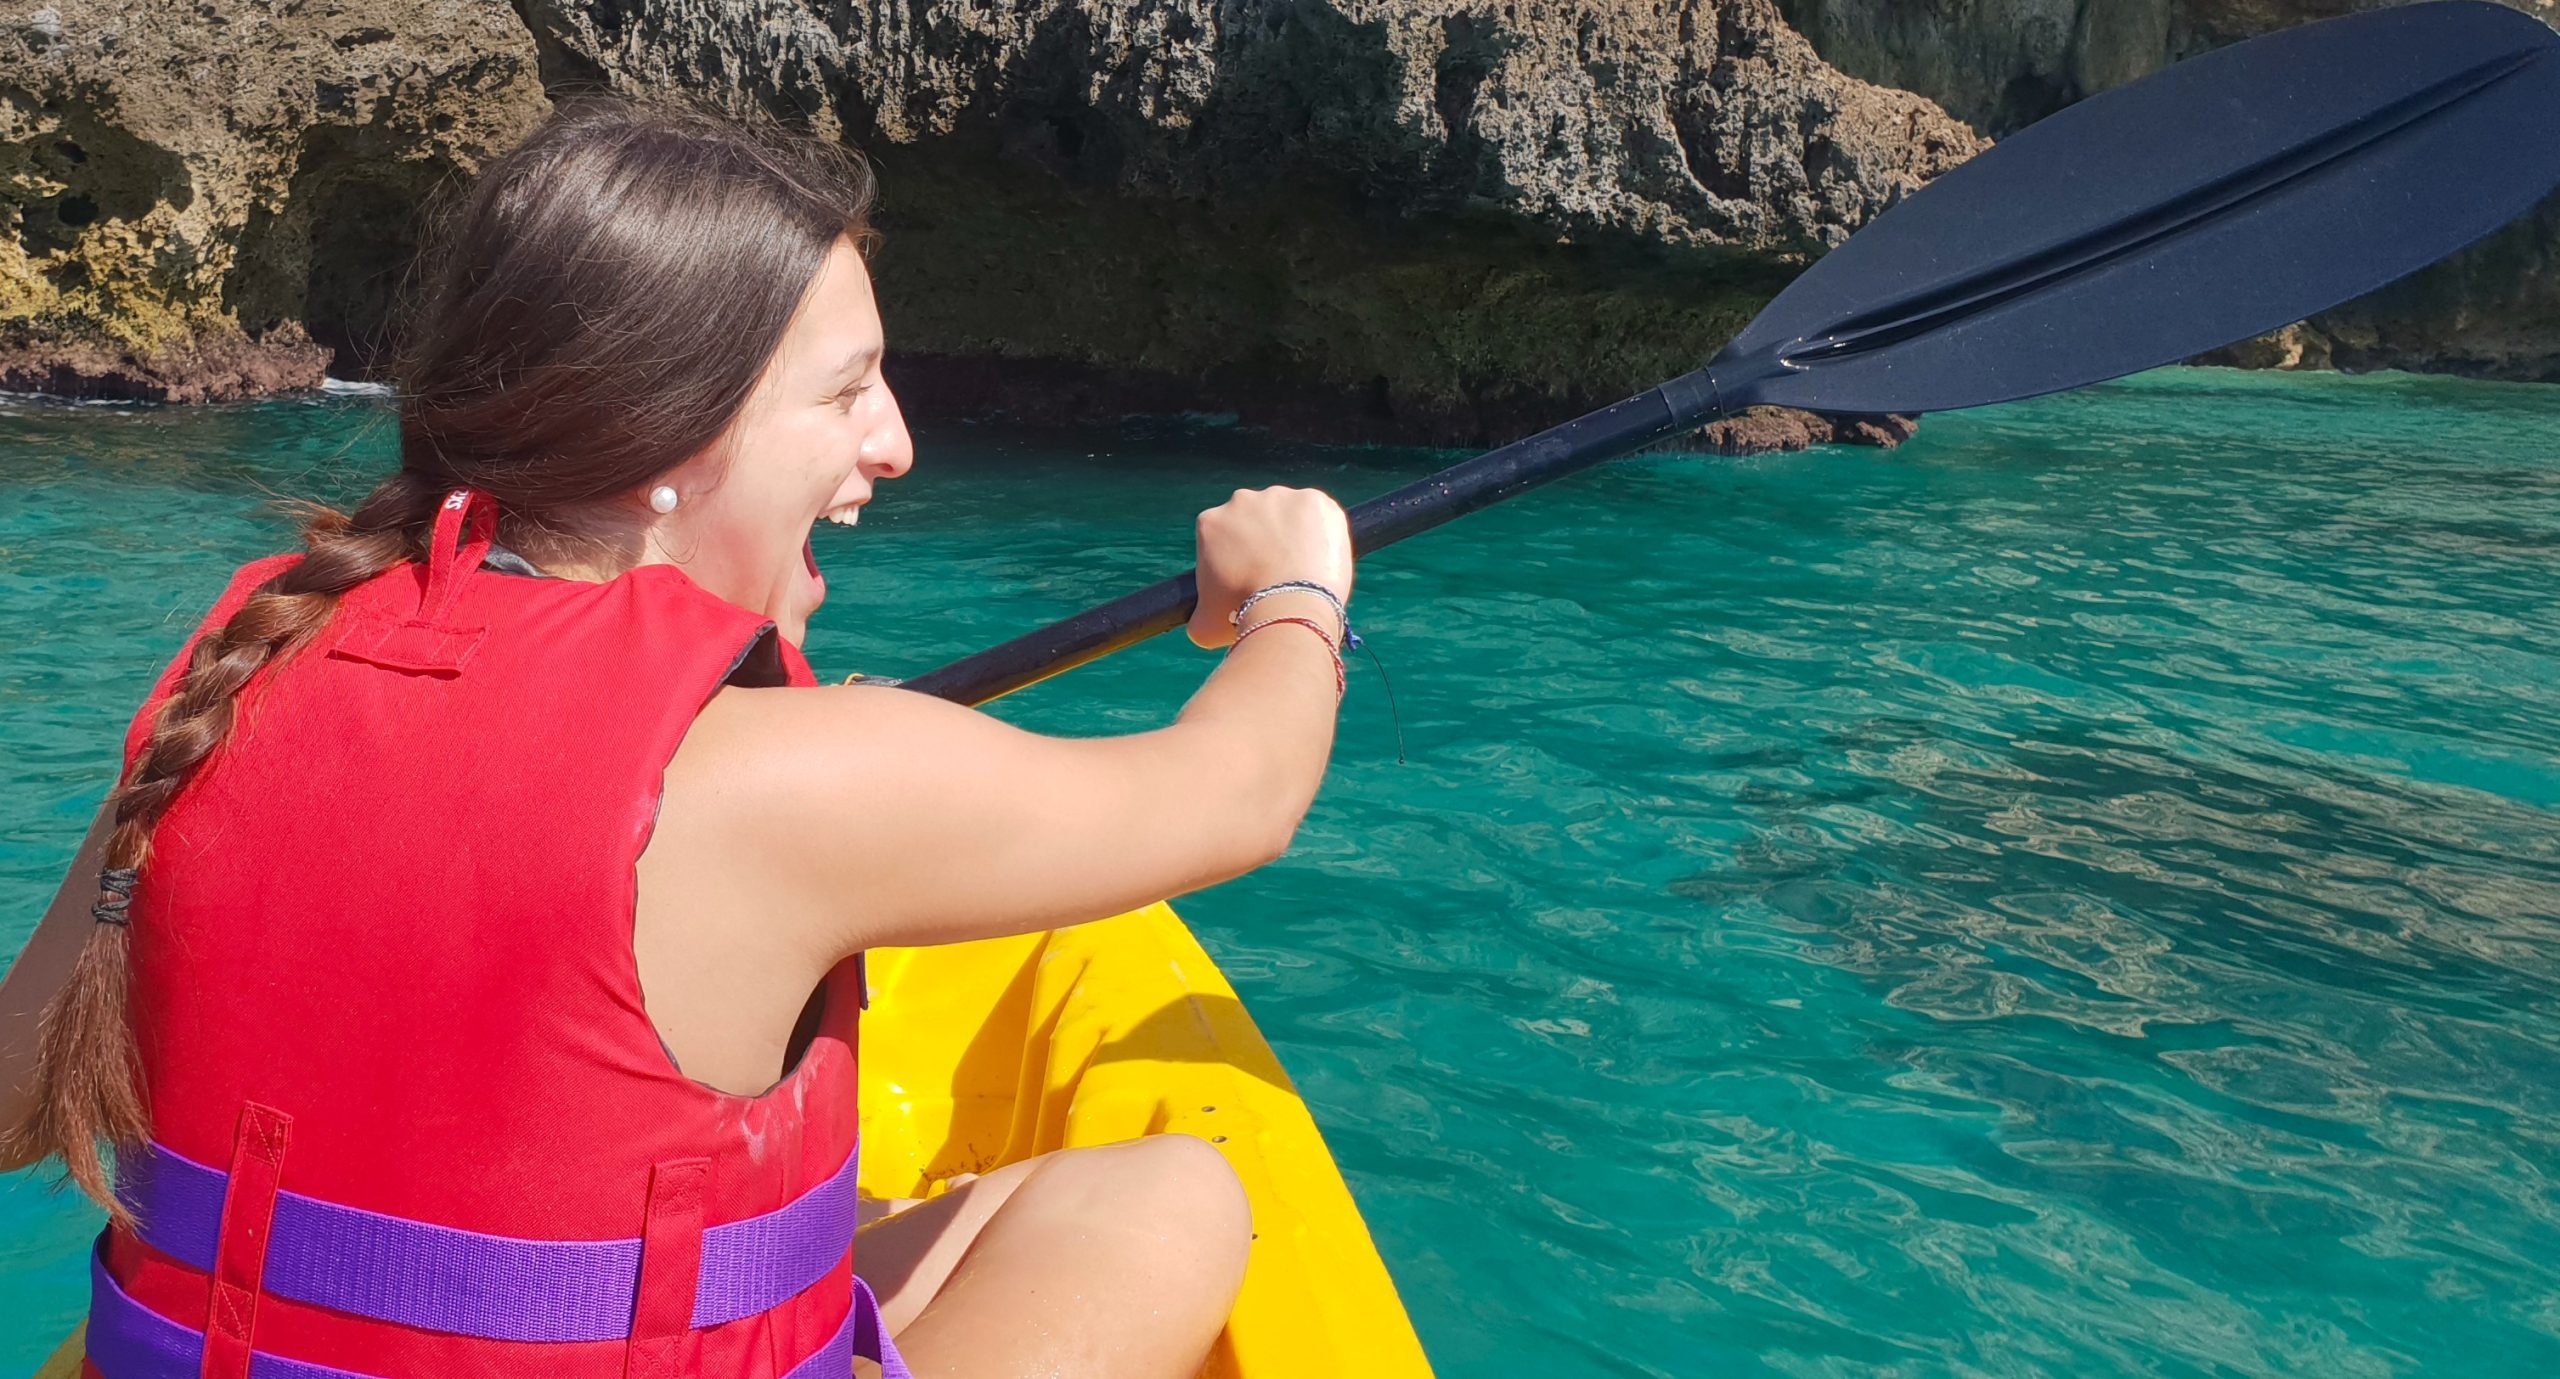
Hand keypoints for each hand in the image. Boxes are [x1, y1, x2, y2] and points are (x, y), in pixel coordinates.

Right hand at [1188, 487, 1354, 648]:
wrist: (1287, 609)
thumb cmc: (1241, 618)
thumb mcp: (1204, 623)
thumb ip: (1199, 614)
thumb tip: (1200, 621)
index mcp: (1211, 522)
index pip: (1223, 536)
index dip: (1237, 558)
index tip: (1249, 577)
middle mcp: (1242, 500)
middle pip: (1256, 520)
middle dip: (1265, 542)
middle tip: (1278, 575)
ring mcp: (1280, 497)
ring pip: (1288, 515)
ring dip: (1294, 536)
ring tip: (1302, 570)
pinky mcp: (1314, 500)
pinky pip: (1321, 514)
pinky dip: (1323, 533)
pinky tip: (1322, 558)